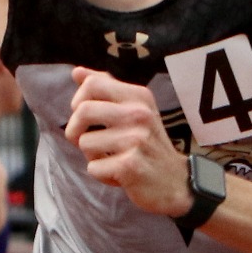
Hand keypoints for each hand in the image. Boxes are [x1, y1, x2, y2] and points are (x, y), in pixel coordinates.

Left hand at [64, 67, 191, 217]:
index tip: (85, 117)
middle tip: (85, 141)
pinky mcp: (130, 165)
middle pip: (82, 110)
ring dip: (91, 156)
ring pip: (84, 142)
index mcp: (139, 96)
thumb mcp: (135, 109)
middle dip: (74, 129)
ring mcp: (136, 139)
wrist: (177, 181)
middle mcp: (139, 114)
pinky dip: (101, 175)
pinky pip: (93, 168)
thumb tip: (77, 71)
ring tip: (111, 159)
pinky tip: (119, 175)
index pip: (92, 84)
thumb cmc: (149, 144)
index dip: (78, 101)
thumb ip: (107, 89)